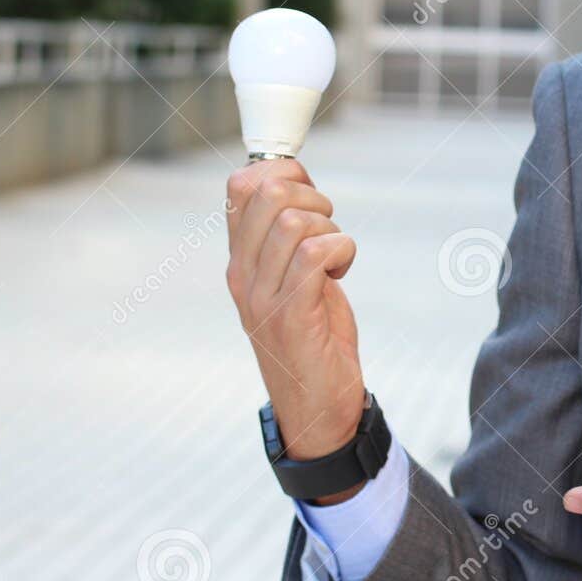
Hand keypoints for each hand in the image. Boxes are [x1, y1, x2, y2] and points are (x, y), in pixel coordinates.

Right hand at [226, 159, 365, 500]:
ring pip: (291, 220)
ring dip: (329, 227)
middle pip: (264, 193)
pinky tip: (341, 273)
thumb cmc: (314, 339)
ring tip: (336, 256)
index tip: (311, 194)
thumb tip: (302, 186)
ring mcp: (262, 295)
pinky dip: (339, 251)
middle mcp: (243, 274)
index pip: (240, 186)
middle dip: (311, 193)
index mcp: (241, 260)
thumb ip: (290, 239)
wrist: (317, 409)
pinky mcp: (290, 315)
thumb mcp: (294, 281)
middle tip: (328, 227)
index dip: (283, 171)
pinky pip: (312, 255)